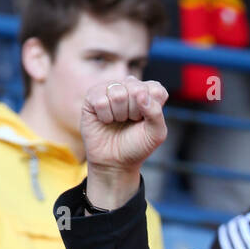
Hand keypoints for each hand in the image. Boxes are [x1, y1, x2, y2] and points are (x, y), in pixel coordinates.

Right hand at [81, 78, 168, 206]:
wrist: (115, 162)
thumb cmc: (137, 146)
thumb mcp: (156, 134)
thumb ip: (156, 113)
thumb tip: (140, 93)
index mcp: (148, 92)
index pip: (156, 90)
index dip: (151, 109)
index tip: (146, 121)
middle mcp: (129, 86)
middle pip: (136, 89)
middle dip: (135, 113)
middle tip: (130, 122)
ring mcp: (110, 89)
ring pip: (118, 94)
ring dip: (119, 115)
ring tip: (118, 121)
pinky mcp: (93, 96)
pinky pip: (101, 101)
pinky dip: (105, 117)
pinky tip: (106, 121)